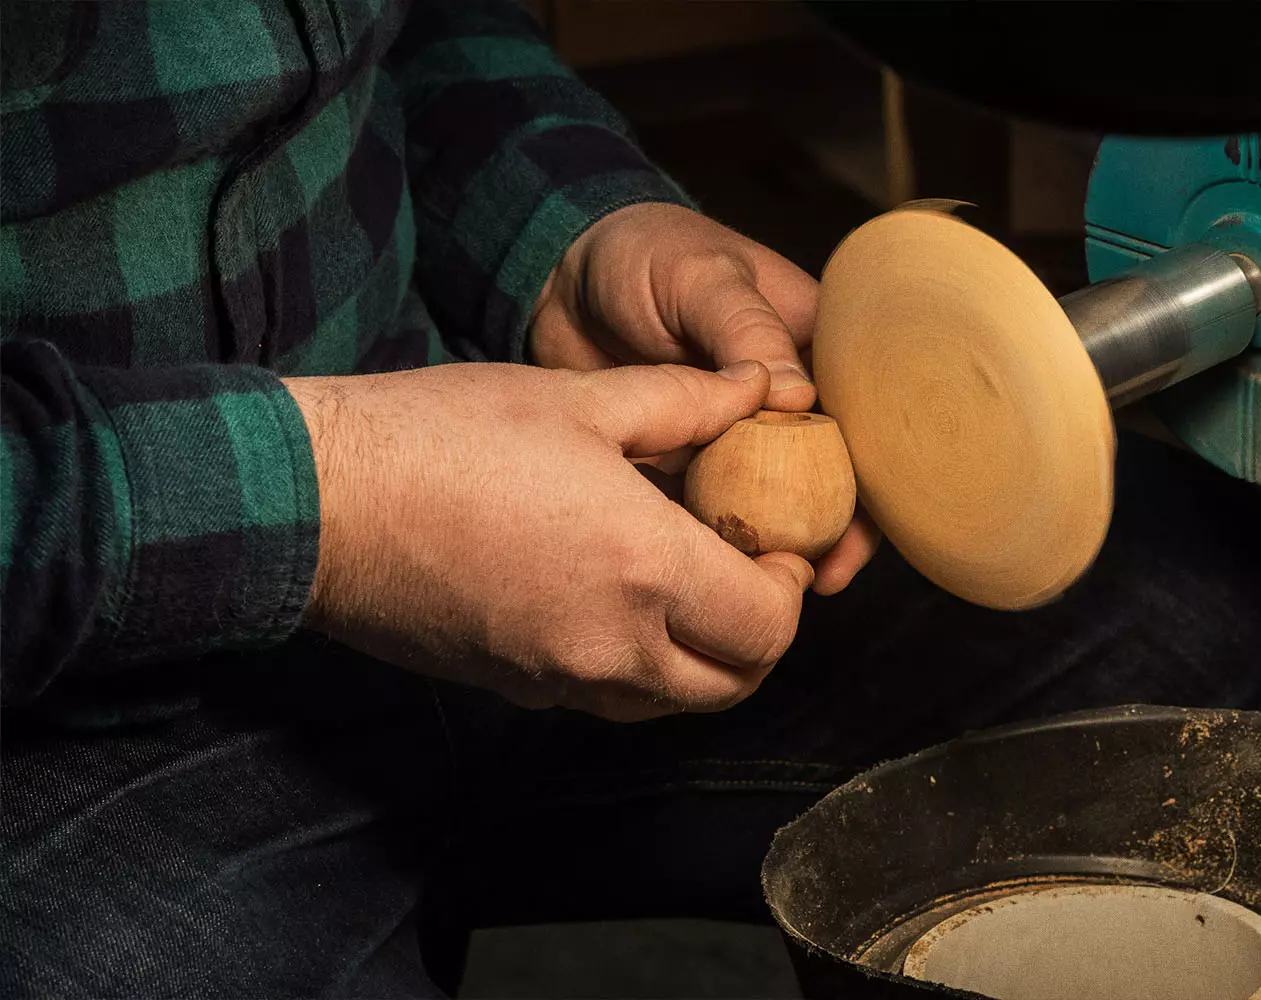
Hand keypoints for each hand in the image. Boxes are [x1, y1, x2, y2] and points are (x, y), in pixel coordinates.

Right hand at [284, 361, 812, 721]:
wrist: (319, 502)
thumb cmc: (444, 435)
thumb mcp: (579, 399)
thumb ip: (687, 402)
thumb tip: (758, 390)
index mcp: (644, 571)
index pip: (769, 629)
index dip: (791, 590)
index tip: (776, 546)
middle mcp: (611, 647)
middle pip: (732, 684)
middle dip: (758, 634)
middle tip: (744, 571)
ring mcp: (558, 679)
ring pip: (671, 701)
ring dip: (700, 657)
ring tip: (683, 583)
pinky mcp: (515, 688)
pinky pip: (606, 696)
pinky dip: (636, 664)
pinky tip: (612, 597)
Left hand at [529, 202, 878, 593]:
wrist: (560, 275)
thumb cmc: (642, 253)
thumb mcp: (700, 277)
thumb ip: (745, 328)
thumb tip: (801, 401)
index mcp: (809, 346)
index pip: (861, 419)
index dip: (869, 480)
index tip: (854, 531)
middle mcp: (783, 398)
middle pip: (824, 476)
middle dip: (826, 531)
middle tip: (814, 578)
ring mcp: (734, 434)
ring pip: (768, 502)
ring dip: (768, 544)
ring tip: (761, 585)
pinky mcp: (688, 459)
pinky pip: (710, 508)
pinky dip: (710, 539)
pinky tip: (703, 569)